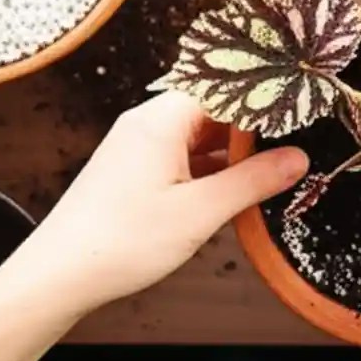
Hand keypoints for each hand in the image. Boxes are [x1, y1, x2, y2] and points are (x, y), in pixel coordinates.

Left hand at [4, 92, 308, 316]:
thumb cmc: (120, 241)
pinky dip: (211, 168)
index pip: (223, 86)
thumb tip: (297, 159)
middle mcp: (146, 123)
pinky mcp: (134, 170)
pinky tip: (234, 189)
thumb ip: (253, 181)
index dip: (263, 95)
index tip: (300, 109)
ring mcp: (138, 146)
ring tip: (273, 169)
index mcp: (160, 119)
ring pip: (199, 134)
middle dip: (253, 126)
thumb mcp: (200, 212)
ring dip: (233, 151)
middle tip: (296, 140)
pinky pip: (183, 155)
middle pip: (212, 108)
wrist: (60, 275)